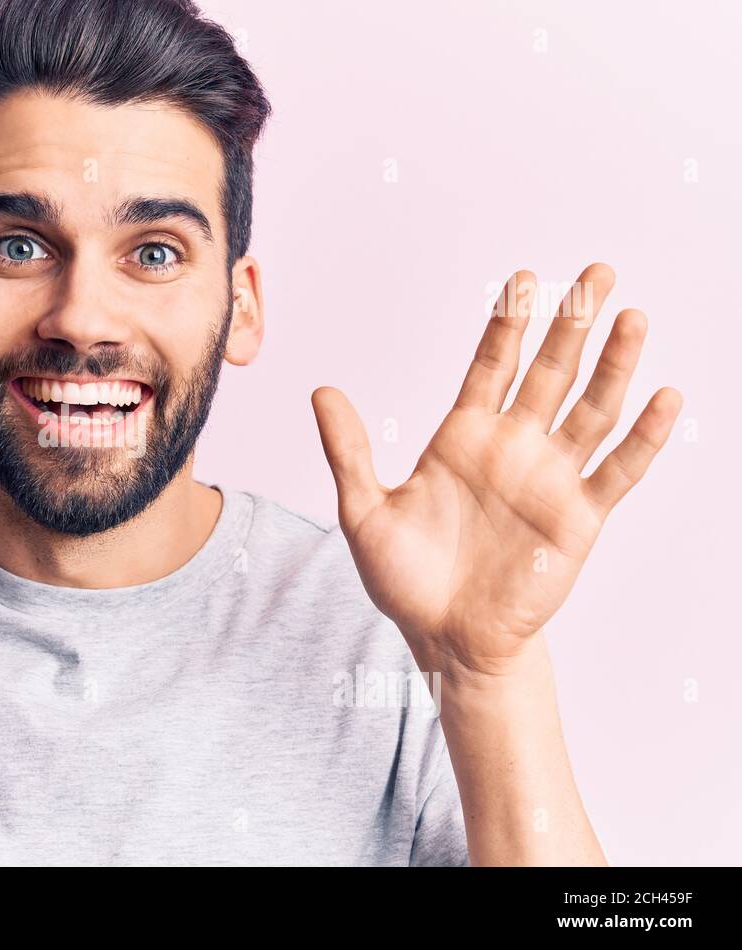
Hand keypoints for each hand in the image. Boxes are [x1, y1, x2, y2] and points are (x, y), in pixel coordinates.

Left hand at [311, 264, 681, 679]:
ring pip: (591, 409)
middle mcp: (512, 449)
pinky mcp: (578, 518)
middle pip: (548, 373)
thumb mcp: (364, 511)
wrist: (446, 639)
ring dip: (614, 365)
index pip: (490, 366)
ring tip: (633, 316)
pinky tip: (665, 398)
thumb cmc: (405, 579)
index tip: (523, 278)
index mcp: (462, 439)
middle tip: (596, 273)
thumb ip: (349, 451)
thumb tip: (321, 391)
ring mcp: (549, 480)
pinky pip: (618, 471)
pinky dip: (644, 438)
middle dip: (572, 323)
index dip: (507, 323)